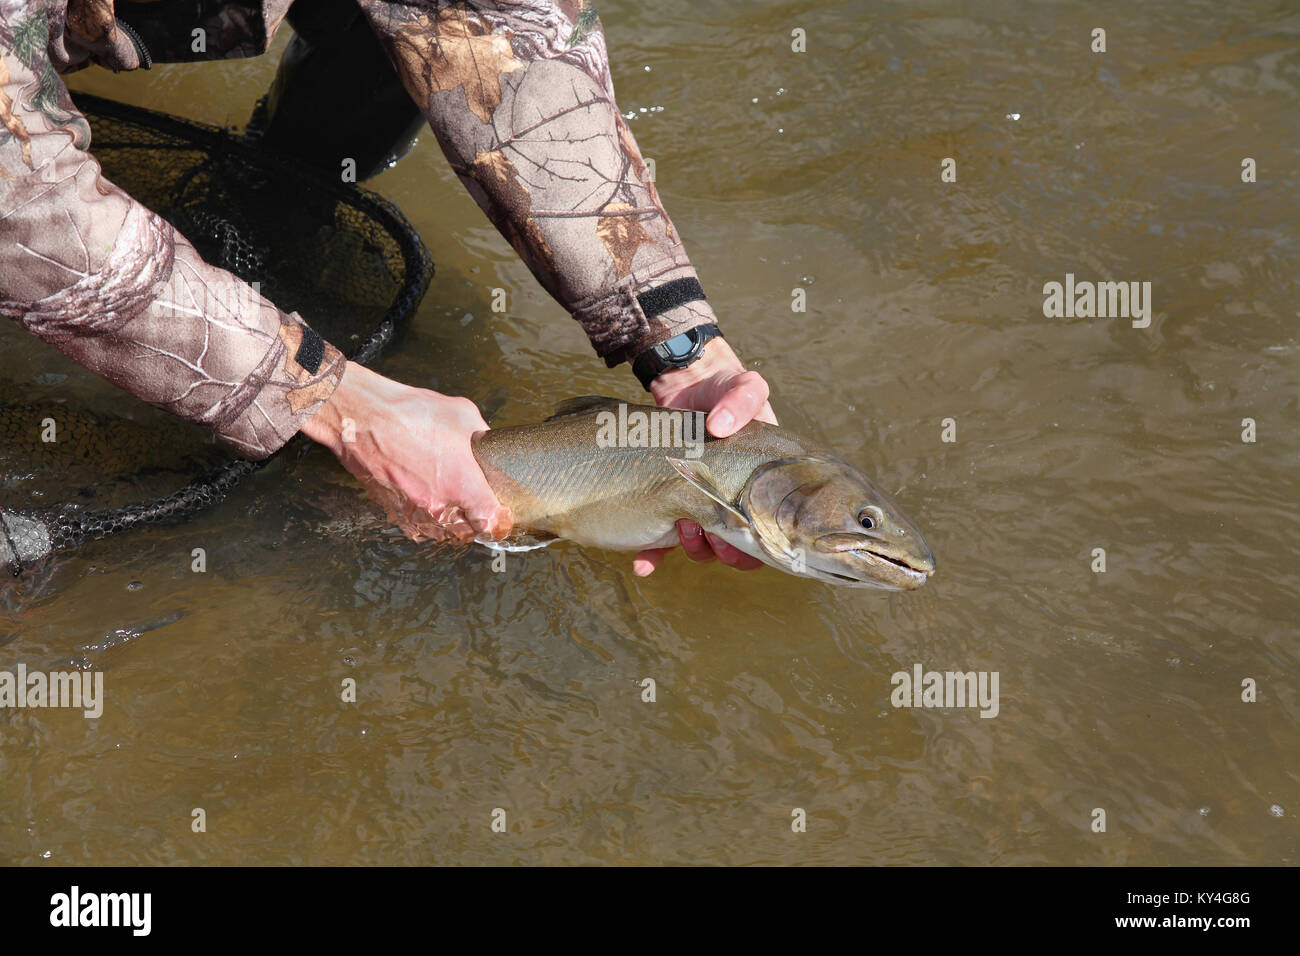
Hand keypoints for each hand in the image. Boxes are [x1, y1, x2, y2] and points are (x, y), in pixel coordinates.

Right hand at [300, 361, 511, 542]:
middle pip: (468, 532)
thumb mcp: (463, 414)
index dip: (500, 518)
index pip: (492, 522)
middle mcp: (440, 506)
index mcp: (464, 486)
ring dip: (451, 521)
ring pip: (442, 531)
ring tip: (453, 500)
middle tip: (478, 503)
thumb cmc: (411, 414)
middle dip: (476, 520)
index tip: (500, 510)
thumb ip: (482, 435)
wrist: (363, 418)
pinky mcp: (393, 510)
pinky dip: (425, 516)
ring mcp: (414, 511)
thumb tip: (487, 442)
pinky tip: (426, 495)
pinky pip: (417, 523)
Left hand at [634, 337, 777, 575]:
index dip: (760, 541)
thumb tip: (721, 425)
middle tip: (711, 537)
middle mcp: (731, 496)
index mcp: (758, 479)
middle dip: (723, 550)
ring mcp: (698, 499)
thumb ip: (741, 402)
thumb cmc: (723, 387)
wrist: (684, 381)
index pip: (769, 524)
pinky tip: (644, 565)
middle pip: (735, 543)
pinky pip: (660, 537)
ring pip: (700, 544)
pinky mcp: (666, 498)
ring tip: (681, 530)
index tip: (744, 536)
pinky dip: (653, 555)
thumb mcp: (742, 387)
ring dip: (693, 547)